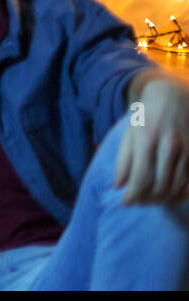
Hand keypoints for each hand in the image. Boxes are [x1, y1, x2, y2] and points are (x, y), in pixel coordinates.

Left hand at [115, 76, 188, 204]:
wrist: (173, 96)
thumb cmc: (146, 116)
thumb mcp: (129, 134)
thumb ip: (123, 160)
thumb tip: (118, 185)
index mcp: (147, 139)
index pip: (140, 177)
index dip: (132, 195)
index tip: (125, 203)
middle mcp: (169, 145)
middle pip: (160, 185)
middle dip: (148, 199)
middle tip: (139, 202)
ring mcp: (187, 149)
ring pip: (177, 186)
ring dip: (163, 199)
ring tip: (151, 201)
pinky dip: (181, 194)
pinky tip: (170, 197)